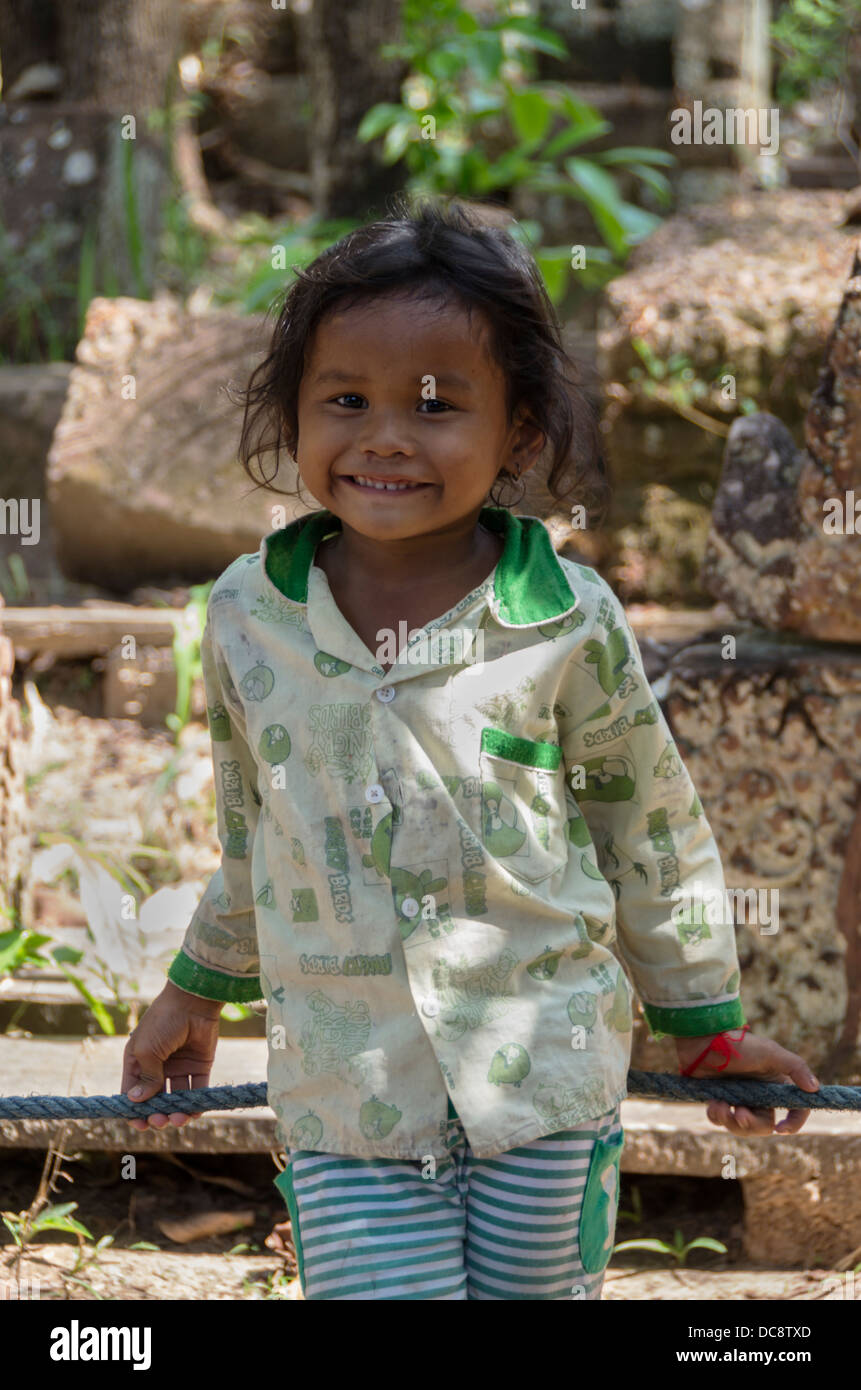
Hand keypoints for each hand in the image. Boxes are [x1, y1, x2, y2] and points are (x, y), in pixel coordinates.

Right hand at [121, 980, 221, 1130]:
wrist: (194, 1002)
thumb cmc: (163, 1022)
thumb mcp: (147, 1050)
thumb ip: (146, 1077)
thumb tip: (136, 1102)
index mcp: (139, 1060)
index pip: (133, 1091)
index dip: (135, 1110)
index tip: (139, 1124)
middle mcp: (158, 1065)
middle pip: (156, 1098)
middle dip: (157, 1113)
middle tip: (160, 1121)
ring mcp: (179, 1066)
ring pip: (177, 1098)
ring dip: (176, 1112)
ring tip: (178, 1119)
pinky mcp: (199, 1065)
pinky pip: (197, 1090)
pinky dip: (196, 1103)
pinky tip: (193, 1113)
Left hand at [674, 1030, 819, 1134]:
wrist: (703, 1040)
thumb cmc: (739, 1045)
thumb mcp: (770, 1052)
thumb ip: (795, 1067)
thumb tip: (815, 1089)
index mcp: (777, 1085)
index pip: (795, 1110)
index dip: (793, 1123)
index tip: (781, 1129)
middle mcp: (761, 1095)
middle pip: (765, 1126)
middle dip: (751, 1124)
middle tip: (739, 1114)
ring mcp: (740, 1099)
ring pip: (742, 1127)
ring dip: (731, 1121)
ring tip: (719, 1105)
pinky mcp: (720, 1101)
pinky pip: (722, 1121)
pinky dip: (717, 1116)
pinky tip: (713, 1103)